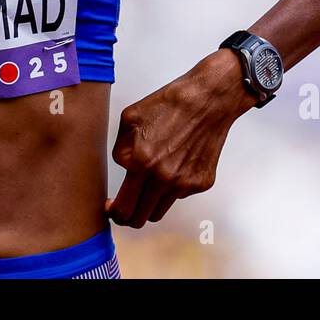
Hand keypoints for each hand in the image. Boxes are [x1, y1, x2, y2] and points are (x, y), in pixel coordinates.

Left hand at [105, 50, 253, 227]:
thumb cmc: (169, 104)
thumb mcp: (129, 119)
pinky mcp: (201, 183)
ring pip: (159, 210)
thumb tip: (124, 168)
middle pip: (140, 218)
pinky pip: (179, 195)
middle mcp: (164, 178)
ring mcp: (184, 183)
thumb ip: (120, 150)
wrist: (206, 100)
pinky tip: (175, 163)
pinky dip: (172, 186)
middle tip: (127, 205)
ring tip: (149, 183)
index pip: (123, 207)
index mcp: (142, 162)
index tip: (112, 207)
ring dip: (150, 203)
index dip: (114, 212)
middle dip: (129, 216)